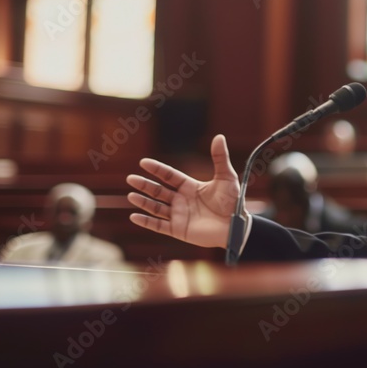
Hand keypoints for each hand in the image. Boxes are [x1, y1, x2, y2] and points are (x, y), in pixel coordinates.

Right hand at [126, 134, 240, 248]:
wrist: (235, 225)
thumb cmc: (232, 202)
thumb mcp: (226, 177)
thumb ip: (220, 158)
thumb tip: (219, 137)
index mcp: (190, 187)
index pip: (169, 176)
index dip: (157, 169)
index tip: (144, 162)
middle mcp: (181, 200)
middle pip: (159, 191)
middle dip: (145, 185)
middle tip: (131, 178)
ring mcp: (179, 215)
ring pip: (156, 207)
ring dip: (143, 202)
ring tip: (131, 195)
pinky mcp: (178, 230)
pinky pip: (159, 226)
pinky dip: (146, 222)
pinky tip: (134, 216)